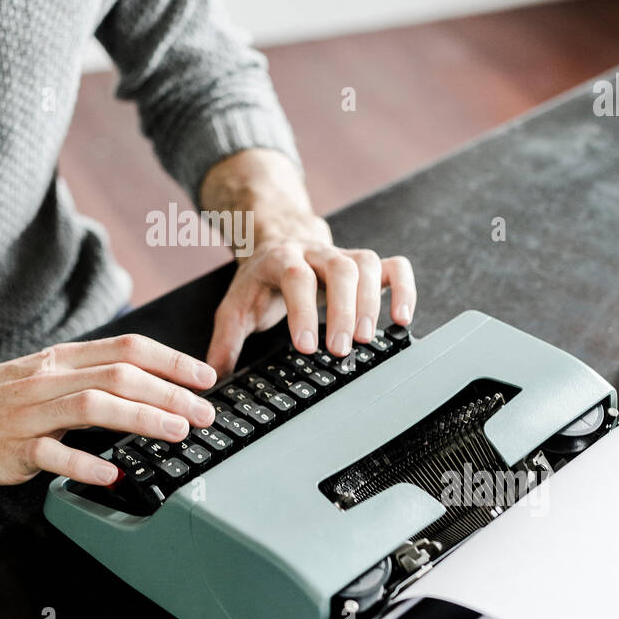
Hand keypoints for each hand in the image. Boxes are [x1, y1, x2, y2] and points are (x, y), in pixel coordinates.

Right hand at [0, 334, 218, 486]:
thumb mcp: (39, 375)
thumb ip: (84, 377)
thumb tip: (141, 385)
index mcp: (60, 360)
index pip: (126, 348)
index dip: (171, 361)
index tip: (206, 377)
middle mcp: (48, 380)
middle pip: (120, 375)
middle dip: (170, 392)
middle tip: (206, 412)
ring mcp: (29, 413)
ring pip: (93, 406)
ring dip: (141, 418)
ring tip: (176, 433)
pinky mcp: (12, 448)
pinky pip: (53, 454)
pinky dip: (86, 465)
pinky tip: (114, 476)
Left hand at [205, 231, 416, 377]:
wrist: (277, 240)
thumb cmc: (260, 280)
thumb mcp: (236, 306)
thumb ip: (226, 342)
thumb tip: (214, 378)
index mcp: (281, 260)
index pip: (295, 277)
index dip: (302, 310)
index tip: (306, 346)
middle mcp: (316, 253)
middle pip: (338, 269)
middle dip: (343, 310)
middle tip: (340, 350)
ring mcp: (344, 255)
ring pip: (366, 265)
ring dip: (371, 303)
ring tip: (367, 340)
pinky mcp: (366, 263)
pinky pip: (394, 267)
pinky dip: (403, 289)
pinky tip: (402, 318)